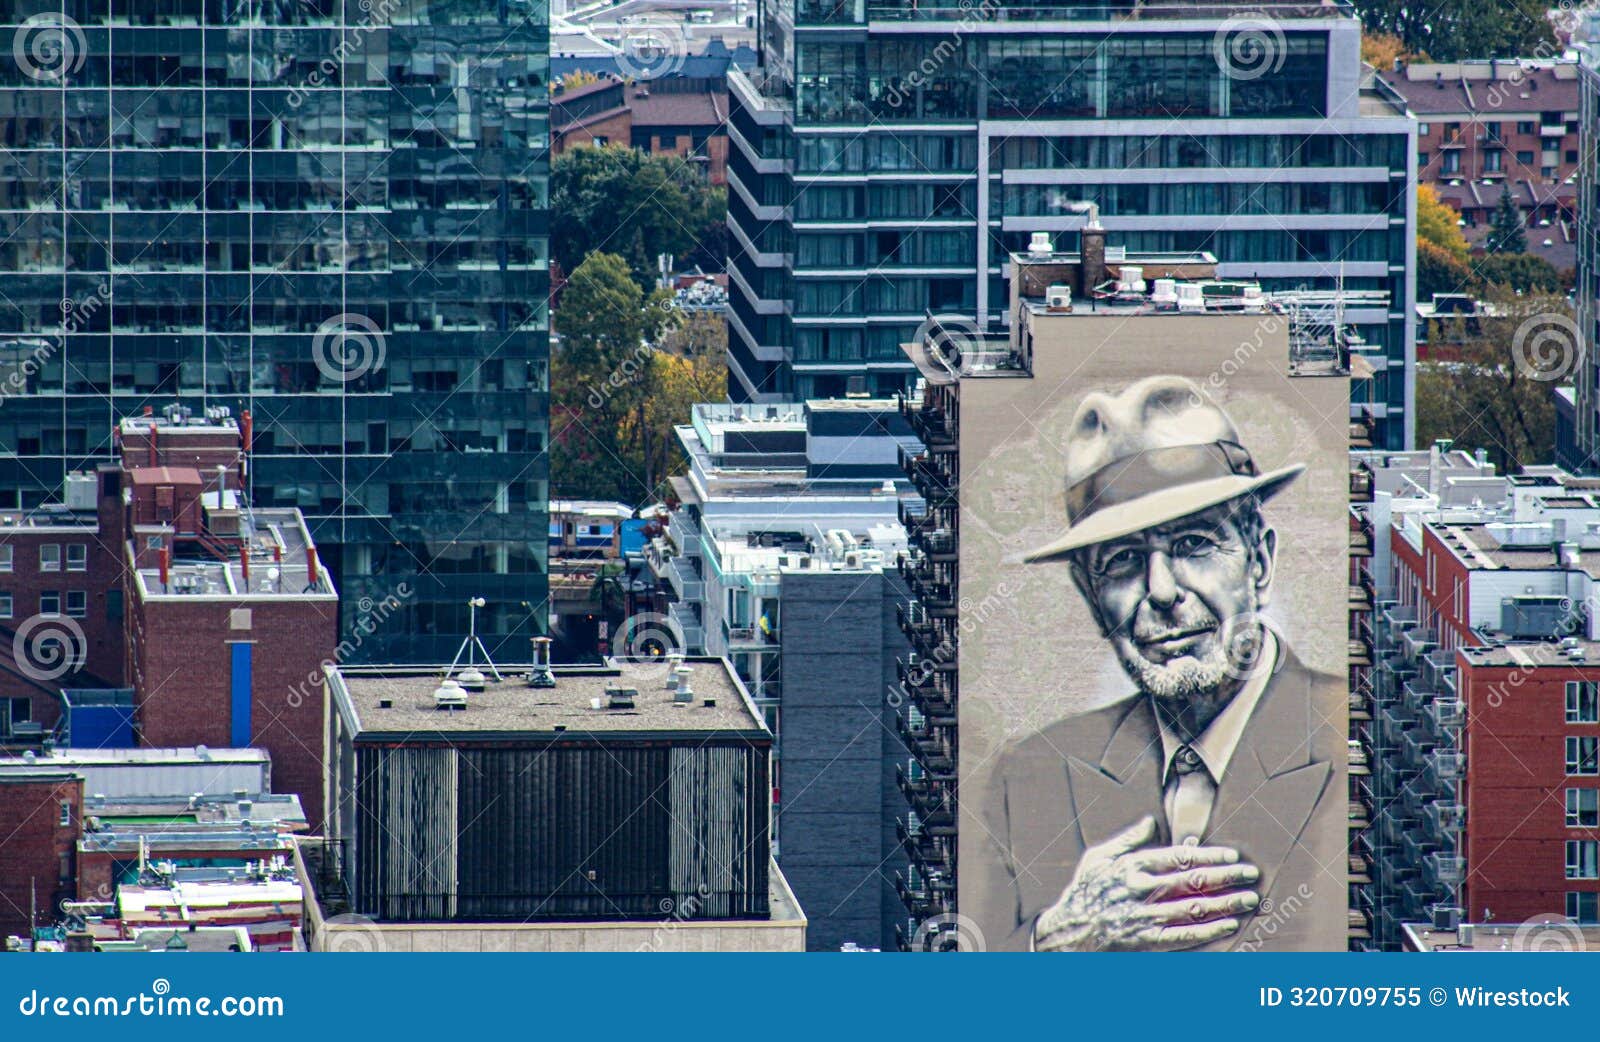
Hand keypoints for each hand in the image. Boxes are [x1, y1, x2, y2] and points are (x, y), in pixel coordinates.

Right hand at [1032, 815, 1259, 950]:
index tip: (1232, 856)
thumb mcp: (1099, 857)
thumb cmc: (1084, 892)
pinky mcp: (1148, 941)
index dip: (1209, 855)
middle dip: (1227, 877)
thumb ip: (1127, 839)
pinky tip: (1229, 925)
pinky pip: (1186, 936)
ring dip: (1226, 902)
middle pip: (1194, 880)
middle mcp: (1142, 889)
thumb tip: (1150, 820)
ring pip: (1195, 907)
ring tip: (1249, 899)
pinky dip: (1210, 931)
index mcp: (1133, 865)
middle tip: (1251, 874)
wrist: (1068, 932)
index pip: (1179, 857)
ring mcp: (1146, 917)